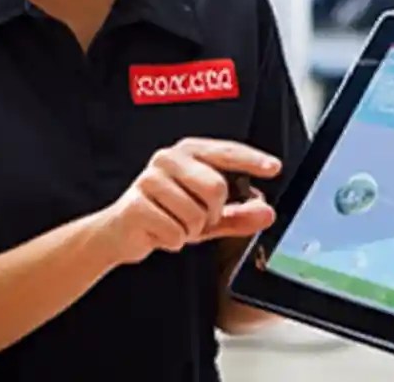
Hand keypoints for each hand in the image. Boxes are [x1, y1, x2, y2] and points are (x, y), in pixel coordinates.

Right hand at [96, 138, 281, 265]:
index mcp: (188, 153)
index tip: (274, 167)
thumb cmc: (165, 216)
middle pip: (215, 187)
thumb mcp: (208, 217)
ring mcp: (149, 179)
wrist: (119, 233)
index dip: (252, 159)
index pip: (226, 152)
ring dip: (191, 231)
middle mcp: (167, 158)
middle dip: (213, 213)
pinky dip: (173, 241)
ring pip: (195, 215)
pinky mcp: (136, 205)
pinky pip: (175, 232)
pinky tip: (160, 233)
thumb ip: (239, 215)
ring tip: (175, 225)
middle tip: (199, 219)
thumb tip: (267, 211)